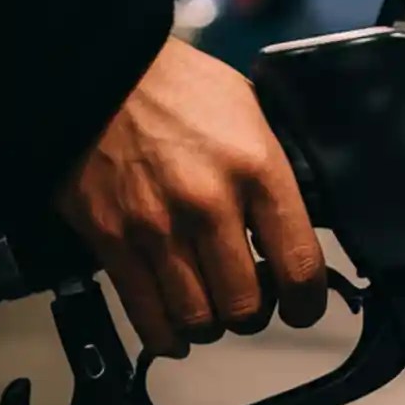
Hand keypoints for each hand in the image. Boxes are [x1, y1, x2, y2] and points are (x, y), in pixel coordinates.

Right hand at [56, 36, 327, 357]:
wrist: (97, 68)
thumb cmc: (178, 88)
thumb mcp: (250, 113)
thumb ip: (275, 174)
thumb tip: (299, 227)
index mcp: (256, 169)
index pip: (299, 266)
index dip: (307, 303)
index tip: (302, 306)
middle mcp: (210, 204)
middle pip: (247, 307)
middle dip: (254, 313)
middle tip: (249, 298)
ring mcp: (157, 227)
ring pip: (199, 321)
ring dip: (211, 324)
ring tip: (210, 306)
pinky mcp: (112, 241)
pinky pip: (148, 318)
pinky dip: (167, 336)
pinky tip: (176, 327)